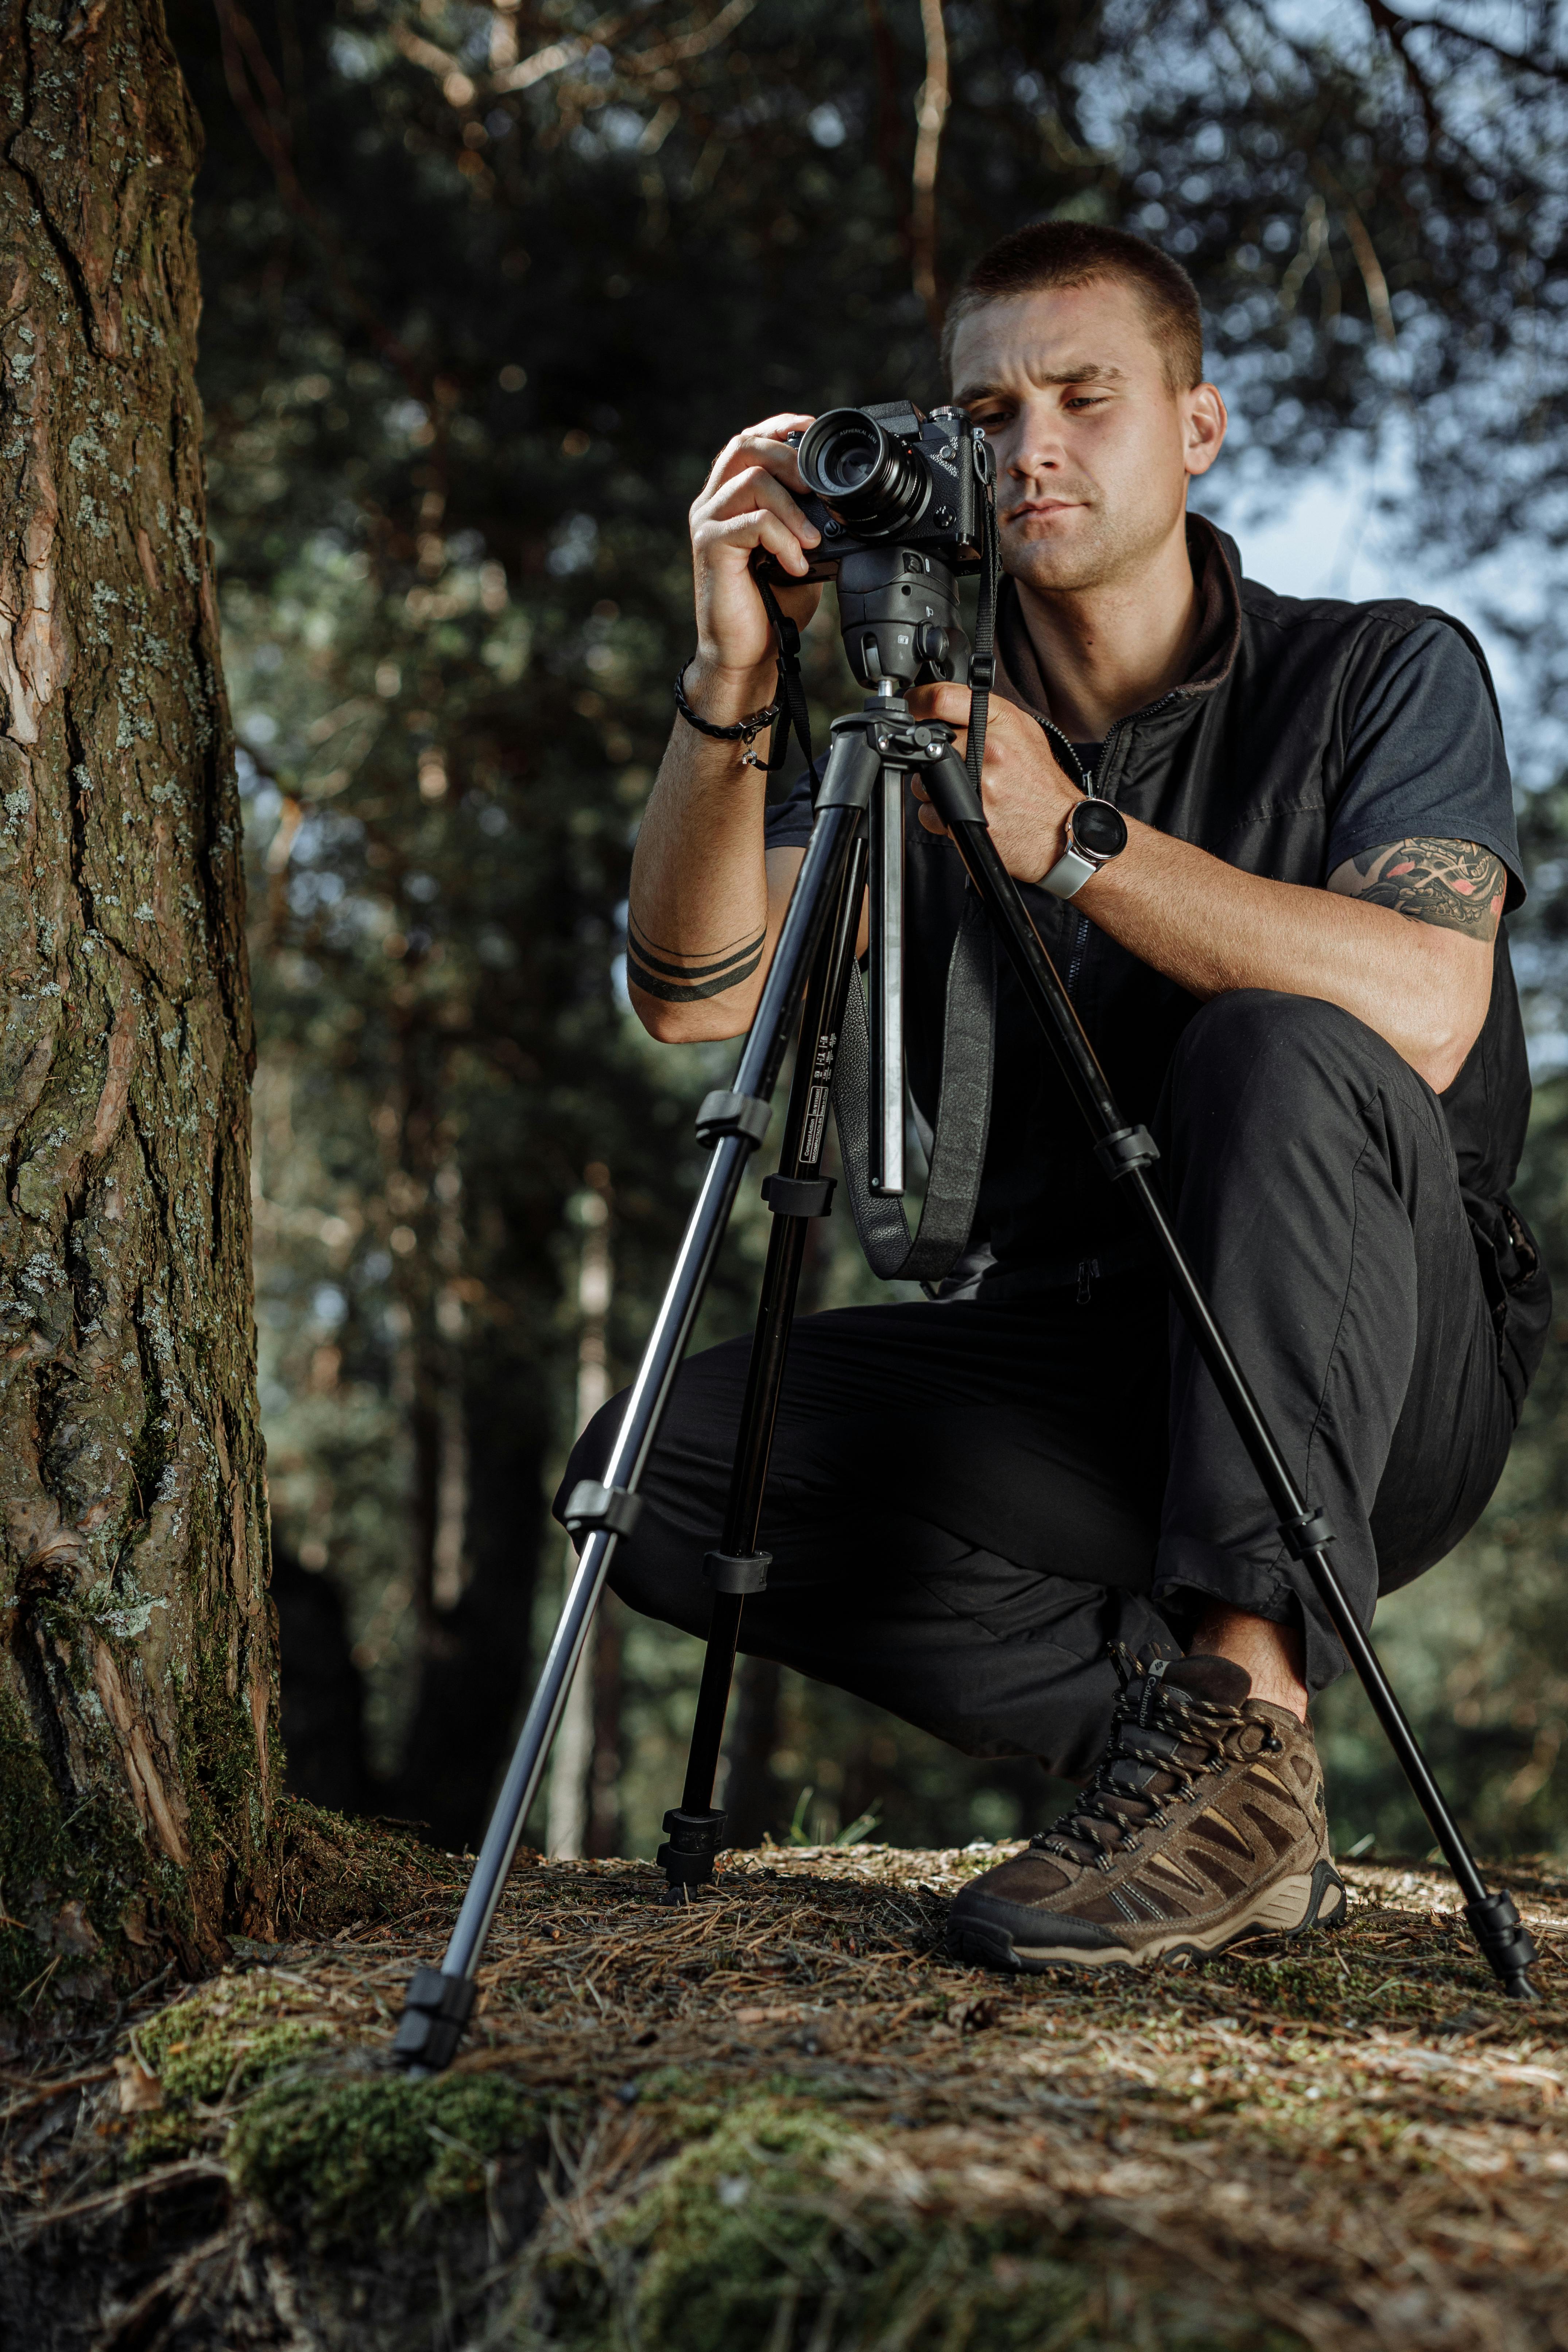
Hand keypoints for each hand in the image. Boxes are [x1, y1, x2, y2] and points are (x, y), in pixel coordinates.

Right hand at [688, 415, 823, 710]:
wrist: (746, 653)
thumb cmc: (771, 606)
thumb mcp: (800, 553)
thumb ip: (809, 522)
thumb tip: (843, 501)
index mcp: (733, 498)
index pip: (750, 441)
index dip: (781, 428)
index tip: (814, 434)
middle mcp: (714, 503)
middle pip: (746, 446)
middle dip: (790, 457)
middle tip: (819, 488)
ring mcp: (709, 522)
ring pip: (751, 480)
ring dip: (793, 507)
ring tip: (813, 541)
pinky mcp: (709, 545)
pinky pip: (752, 522)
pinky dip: (783, 540)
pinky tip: (796, 565)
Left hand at [906, 684, 1081, 883]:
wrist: (1062, 829)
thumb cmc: (1041, 784)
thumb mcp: (1024, 733)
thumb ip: (987, 717)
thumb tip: (946, 709)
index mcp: (1002, 722)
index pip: (943, 699)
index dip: (918, 703)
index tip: (912, 709)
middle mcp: (989, 748)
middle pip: (927, 743)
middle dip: (930, 755)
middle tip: (949, 765)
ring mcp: (978, 782)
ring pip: (923, 780)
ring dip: (933, 789)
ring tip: (966, 792)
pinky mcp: (967, 815)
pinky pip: (929, 813)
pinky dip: (939, 816)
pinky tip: (964, 813)